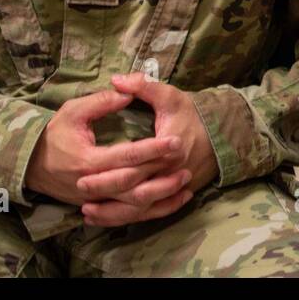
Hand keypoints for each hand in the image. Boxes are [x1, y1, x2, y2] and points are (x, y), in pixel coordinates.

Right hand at [25, 89, 186, 209]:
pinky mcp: (100, 207)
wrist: (30, 164)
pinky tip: (175, 201)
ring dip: (163, 195)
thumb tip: (127, 93)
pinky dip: (155, 211)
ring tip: (185, 181)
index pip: (127, 156)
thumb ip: (101, 101)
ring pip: (134, 206)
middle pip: (134, 184)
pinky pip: (131, 215)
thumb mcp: (73, 111)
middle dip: (162, 172)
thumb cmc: (54, 134)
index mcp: (88, 161)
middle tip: (184, 157)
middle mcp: (93, 185)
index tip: (174, 140)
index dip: (153, 149)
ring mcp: (96, 200)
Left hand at [70, 74, 219, 227]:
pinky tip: (106, 218)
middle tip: (79, 189)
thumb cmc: (191, 114)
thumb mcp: (170, 96)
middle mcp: (169, 173)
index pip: (134, 163)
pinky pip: (147, 214)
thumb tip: (116, 80)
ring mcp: (170, 188)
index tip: (82, 172)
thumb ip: (143, 86)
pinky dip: (126, 218)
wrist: (218, 136)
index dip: (109, 170)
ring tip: (87, 212)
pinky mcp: (170, 196)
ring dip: (113, 213)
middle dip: (105, 192)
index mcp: (168, 149)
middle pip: (133, 190)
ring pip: (139, 209)